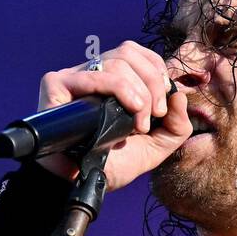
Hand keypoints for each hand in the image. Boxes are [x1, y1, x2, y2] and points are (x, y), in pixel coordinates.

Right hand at [34, 41, 191, 191]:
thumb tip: (180, 96)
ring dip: (137, 92)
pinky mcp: (56, 85)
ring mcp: (72, 77)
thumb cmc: (113, 165)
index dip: (156, 70)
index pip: (136, 52)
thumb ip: (175, 126)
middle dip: (152, 83)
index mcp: (110, 79)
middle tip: (155, 116)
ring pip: (115, 61)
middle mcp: (90, 73)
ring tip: (139, 124)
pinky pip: (93, 76)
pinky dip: (119, 89)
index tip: (163, 105)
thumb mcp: (154, 147)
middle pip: (127, 52)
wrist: (82, 183)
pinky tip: (130, 111)